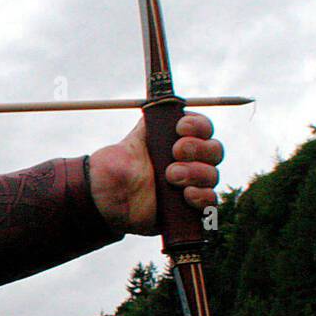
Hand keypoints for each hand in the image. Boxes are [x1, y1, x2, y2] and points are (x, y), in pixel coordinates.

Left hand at [88, 113, 222, 233]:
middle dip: (198, 148)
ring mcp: (189, 185)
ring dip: (196, 173)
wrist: (101, 203)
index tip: (180, 127)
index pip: (202, 127)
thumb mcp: (125, 146)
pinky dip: (203, 197)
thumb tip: (162, 106)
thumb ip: (147, 127)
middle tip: (176, 151)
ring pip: (212, 175)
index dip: (198, 125)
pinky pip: (210, 202)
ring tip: (171, 176)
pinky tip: (187, 195)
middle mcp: (186, 161)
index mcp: (174, 141)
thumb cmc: (112, 171)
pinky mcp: (187, 209)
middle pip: (214, 150)